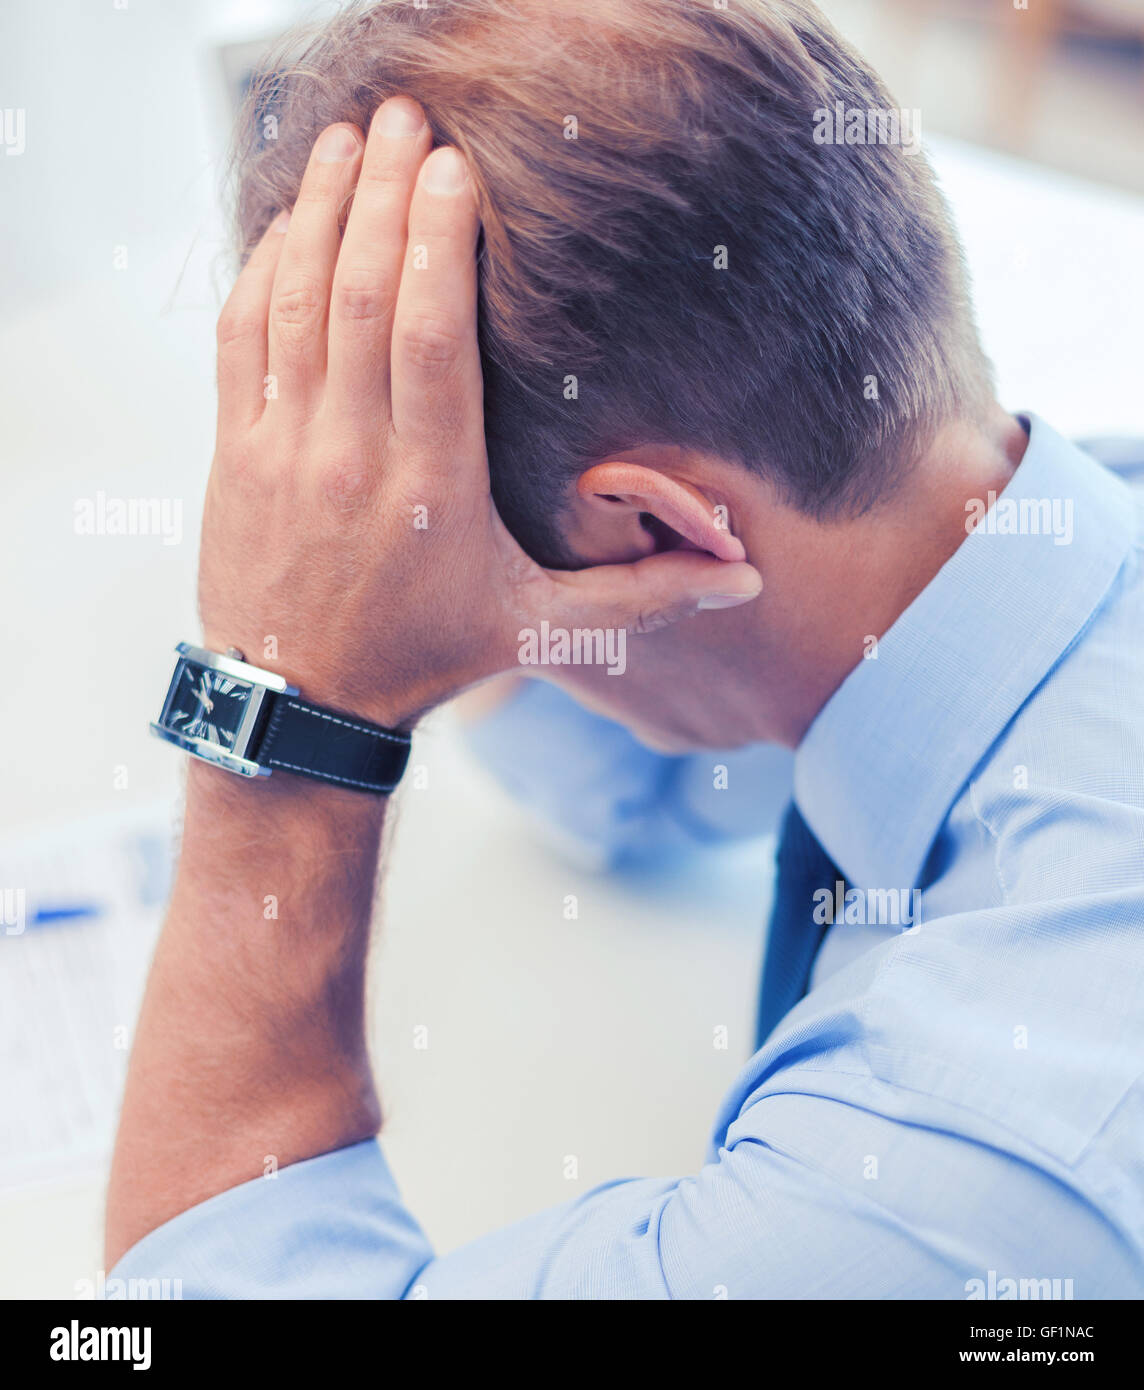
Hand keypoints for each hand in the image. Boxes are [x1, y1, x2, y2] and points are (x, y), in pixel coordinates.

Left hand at [201, 98, 761, 730]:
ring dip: (319, 211)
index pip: (432, 340)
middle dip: (383, 195)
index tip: (454, 169)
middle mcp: (352, 456)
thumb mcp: (540, 631)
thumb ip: (644, 595)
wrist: (301, 704)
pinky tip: (289, 219)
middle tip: (407, 117)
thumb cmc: (426, 657)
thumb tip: (748, 580)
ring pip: (295, 303)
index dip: (438, 245)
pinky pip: (238, 338)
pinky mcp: (235, 452)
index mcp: (434, 488)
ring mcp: (282, 448)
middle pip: (362, 298)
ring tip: (349, 138)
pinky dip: (261, 269)